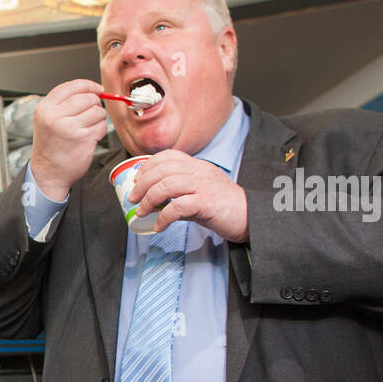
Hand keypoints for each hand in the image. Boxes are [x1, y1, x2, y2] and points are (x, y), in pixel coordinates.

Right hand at [29, 79, 109, 201]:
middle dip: (94, 104)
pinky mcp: (84, 139)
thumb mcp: (46, 120)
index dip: (88, 85)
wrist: (48, 174)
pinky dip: (100, 130)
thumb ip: (63, 104)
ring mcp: (70, 128)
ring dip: (98, 119)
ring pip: (97, 111)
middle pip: (87, 97)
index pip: (71, 86)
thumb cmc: (50, 148)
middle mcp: (55, 117)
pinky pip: (102, 126)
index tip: (97, 89)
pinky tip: (89, 137)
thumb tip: (91, 91)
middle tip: (90, 114)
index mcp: (45, 109)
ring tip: (87, 128)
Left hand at [127, 150, 248, 242]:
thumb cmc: (223, 206)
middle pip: (162, 170)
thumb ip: (179, 193)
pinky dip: (164, 217)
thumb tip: (154, 202)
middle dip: (142, 184)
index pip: (168, 156)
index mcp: (197, 166)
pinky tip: (159, 226)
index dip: (148, 166)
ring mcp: (203, 186)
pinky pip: (178, 207)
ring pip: (167, 185)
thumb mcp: (199, 193)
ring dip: (148, 200)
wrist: (249, 216)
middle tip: (132, 198)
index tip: (137, 179)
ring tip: (141, 212)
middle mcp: (199, 171)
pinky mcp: (207, 202)